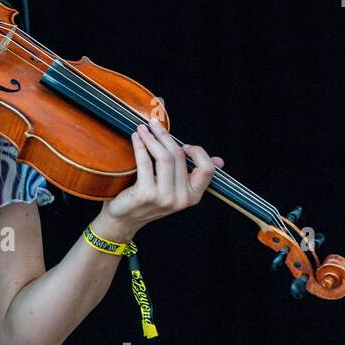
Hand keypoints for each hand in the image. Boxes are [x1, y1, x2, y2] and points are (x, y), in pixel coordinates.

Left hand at [99, 118, 223, 239]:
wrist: (124, 220)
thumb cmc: (148, 199)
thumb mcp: (174, 188)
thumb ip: (192, 174)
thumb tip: (220, 162)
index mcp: (193, 197)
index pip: (207, 169)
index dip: (197, 152)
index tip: (183, 145)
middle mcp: (181, 199)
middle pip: (179, 156)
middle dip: (165, 136)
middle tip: (153, 124)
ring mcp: (164, 198)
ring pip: (164, 157)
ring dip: (151, 137)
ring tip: (142, 128)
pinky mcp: (146, 195)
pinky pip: (145, 162)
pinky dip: (140, 145)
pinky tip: (135, 138)